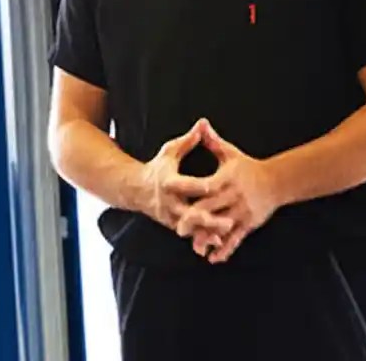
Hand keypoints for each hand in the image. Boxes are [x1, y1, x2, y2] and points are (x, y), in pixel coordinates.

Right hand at [137, 119, 232, 243]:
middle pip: (190, 213)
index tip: (215, 187)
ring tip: (225, 237)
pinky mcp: (173, 225)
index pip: (186, 185)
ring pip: (191, 228)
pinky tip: (218, 242)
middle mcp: (169, 202)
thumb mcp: (170, 152)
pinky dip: (202, 238)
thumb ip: (188, 140)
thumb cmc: (158, 167)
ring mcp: (170, 216)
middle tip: (228, 222)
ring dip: (207, 233)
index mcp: (169, 182)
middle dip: (209, 220)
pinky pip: (189, 234)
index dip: (200, 187)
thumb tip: (203, 123)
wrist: (136, 189)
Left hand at [166, 121, 282, 263]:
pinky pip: (236, 238)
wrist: (277, 181)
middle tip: (179, 228)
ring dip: (210, 238)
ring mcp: (243, 211)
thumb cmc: (248, 167)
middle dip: (196, 219)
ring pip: (224, 227)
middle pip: (213, 209)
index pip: (209, 186)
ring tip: (195, 248)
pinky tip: (214, 258)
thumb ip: (213, 142)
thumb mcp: (230, 153)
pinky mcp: (249, 223)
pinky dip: (226, 249)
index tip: (180, 198)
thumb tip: (201, 125)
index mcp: (227, 179)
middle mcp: (235, 196)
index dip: (196, 193)